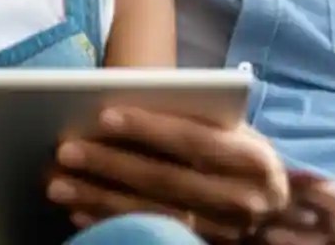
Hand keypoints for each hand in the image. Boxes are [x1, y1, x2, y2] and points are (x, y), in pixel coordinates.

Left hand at [47, 106, 288, 242]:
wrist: (276, 211)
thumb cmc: (240, 158)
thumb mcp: (234, 132)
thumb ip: (196, 119)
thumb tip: (126, 103)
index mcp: (252, 158)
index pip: (194, 139)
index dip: (149, 127)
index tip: (104, 114)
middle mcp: (242, 199)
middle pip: (166, 179)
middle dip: (110, 164)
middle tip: (66, 150)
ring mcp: (223, 232)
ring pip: (151, 213)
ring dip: (98, 199)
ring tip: (58, 184)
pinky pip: (149, 237)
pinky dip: (111, 225)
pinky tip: (79, 213)